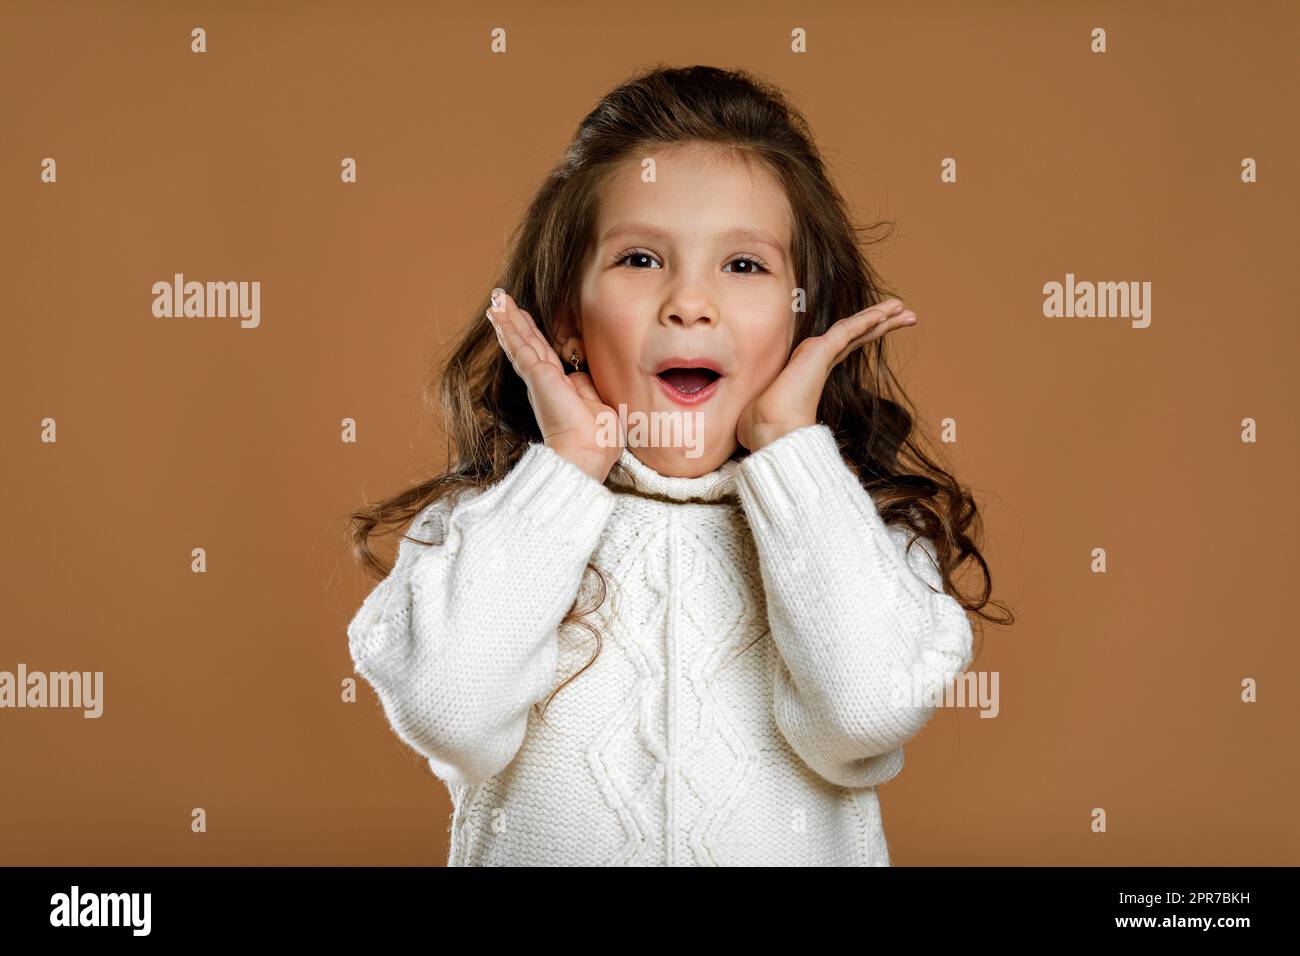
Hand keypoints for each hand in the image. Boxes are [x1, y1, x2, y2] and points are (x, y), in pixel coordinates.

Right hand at [486, 289, 622, 482]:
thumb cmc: (598, 438)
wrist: (587, 452)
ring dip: (507, 319)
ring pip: (520, 341)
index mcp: (559, 388)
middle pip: (527, 344)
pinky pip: (519, 345)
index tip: (524, 320)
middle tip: (501, 303)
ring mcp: (538, 377)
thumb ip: (587, 387)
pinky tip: (498, 313)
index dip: (533, 336)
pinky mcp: (537, 374)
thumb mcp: (599, 405)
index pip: (543, 355)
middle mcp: (544, 382)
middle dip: (514, 322)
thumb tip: (582, 374)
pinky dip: (508, 327)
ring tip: (496, 300)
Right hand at [735, 298, 916, 451]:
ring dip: (879, 315)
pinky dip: (867, 320)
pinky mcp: (818, 350)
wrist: (772, 430)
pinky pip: (848, 330)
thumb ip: (812, 418)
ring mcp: (816, 352)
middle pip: (855, 333)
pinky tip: (886, 314)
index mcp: (816, 369)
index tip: (889, 326)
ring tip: (901, 307)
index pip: (849, 344)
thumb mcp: (803, 419)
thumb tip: (832, 446)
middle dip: (881, 322)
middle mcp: (816, 357)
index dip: (869, 333)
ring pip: (853, 327)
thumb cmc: (781, 428)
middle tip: (906, 314)